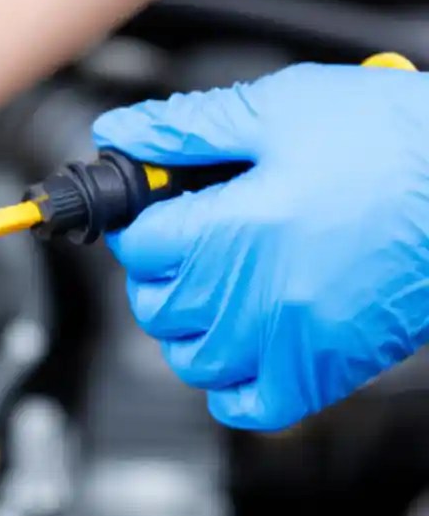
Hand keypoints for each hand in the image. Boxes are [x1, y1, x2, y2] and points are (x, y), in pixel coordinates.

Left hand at [92, 62, 428, 430]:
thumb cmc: (393, 140)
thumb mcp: (279, 110)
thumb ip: (187, 128)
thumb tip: (121, 135)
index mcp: (236, 228)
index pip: (141, 246)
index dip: (141, 219)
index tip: (156, 206)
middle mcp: (256, 296)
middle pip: (156, 305)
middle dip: (160, 268)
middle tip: (186, 239)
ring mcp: (291, 342)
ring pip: (191, 359)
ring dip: (186, 324)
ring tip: (212, 284)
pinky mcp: (328, 370)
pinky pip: (248, 405)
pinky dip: (229, 381)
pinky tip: (240, 339)